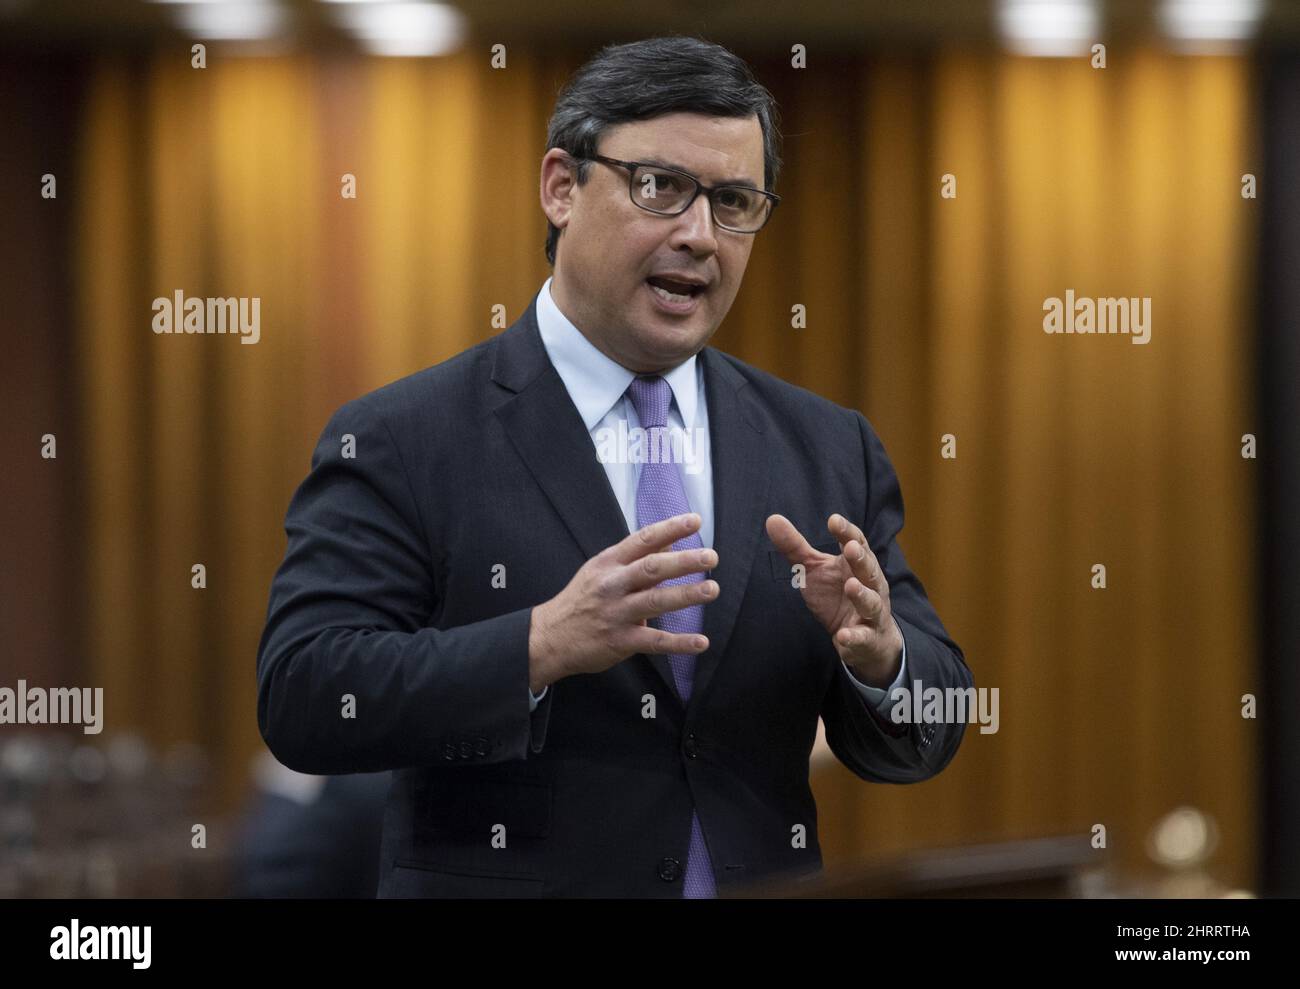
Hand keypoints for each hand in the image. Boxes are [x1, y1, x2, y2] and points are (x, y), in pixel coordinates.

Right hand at [528, 512, 717, 690]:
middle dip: (683, 562)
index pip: (643, 540)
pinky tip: (701, 641)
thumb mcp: (602, 570)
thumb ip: (637, 558)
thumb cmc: (581, 600)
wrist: (549, 637)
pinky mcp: (620, 641)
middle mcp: (613, 585)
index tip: (695, 521)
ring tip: (711, 590)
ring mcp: (616, 613)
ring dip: (685, 595)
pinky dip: (679, 643)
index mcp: (609, 563)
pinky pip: (654, 641)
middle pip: (651, 568)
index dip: (670, 528)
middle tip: (710, 557)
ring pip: (654, 601)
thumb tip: (671, 541)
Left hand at [765, 512, 903, 687]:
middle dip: (861, 559)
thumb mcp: (815, 570)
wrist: (865, 640)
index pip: (856, 543)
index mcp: (857, 565)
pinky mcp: (867, 638)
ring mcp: (872, 612)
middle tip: (850, 548)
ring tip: (851, 586)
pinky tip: (843, 636)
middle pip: (869, 569)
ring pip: (871, 602)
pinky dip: (854, 637)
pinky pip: (863, 637)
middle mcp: (870, 585)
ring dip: (862, 595)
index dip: (846, 532)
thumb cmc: (839, 595)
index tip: (834, 520)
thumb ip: (796, 547)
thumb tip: (772, 519)